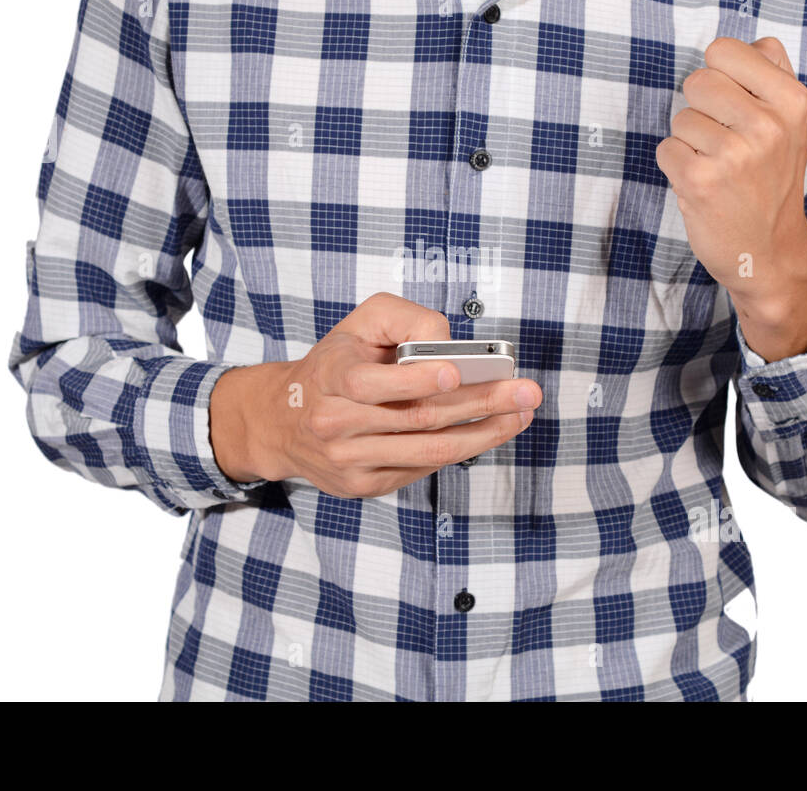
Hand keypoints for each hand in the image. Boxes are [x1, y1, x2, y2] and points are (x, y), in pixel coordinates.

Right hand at [209, 292, 541, 498]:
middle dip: (479, 404)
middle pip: (416, 419)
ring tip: (520, 415)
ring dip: (483, 435)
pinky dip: (461, 450)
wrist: (282, 421)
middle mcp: (335, 423)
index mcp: (330, 377)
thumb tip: (448, 345)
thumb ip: (404, 320)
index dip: (416, 379)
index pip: (372, 383)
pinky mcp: (364, 485)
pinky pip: (422, 468)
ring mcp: (349, 460)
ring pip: (428, 452)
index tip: (455, 372)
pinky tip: (489, 432)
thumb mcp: (359, 324)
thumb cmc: (333, 365)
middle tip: (524, 392)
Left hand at [655, 37, 806, 359]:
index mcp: (792, 101)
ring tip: (716, 167)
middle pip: (697, 80)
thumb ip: (773, 77)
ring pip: (680, 118)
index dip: (718, 74)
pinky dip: (676, 167)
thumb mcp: (792, 125)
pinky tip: (702, 185)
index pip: (724, 49)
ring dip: (689, 142)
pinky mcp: (701, 181)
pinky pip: (665, 149)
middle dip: (701, 109)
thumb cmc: (771, 181)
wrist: (769, 252)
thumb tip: (755, 42)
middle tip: (722, 142)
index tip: (733, 104)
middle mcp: (768, 125)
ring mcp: (735, 154)